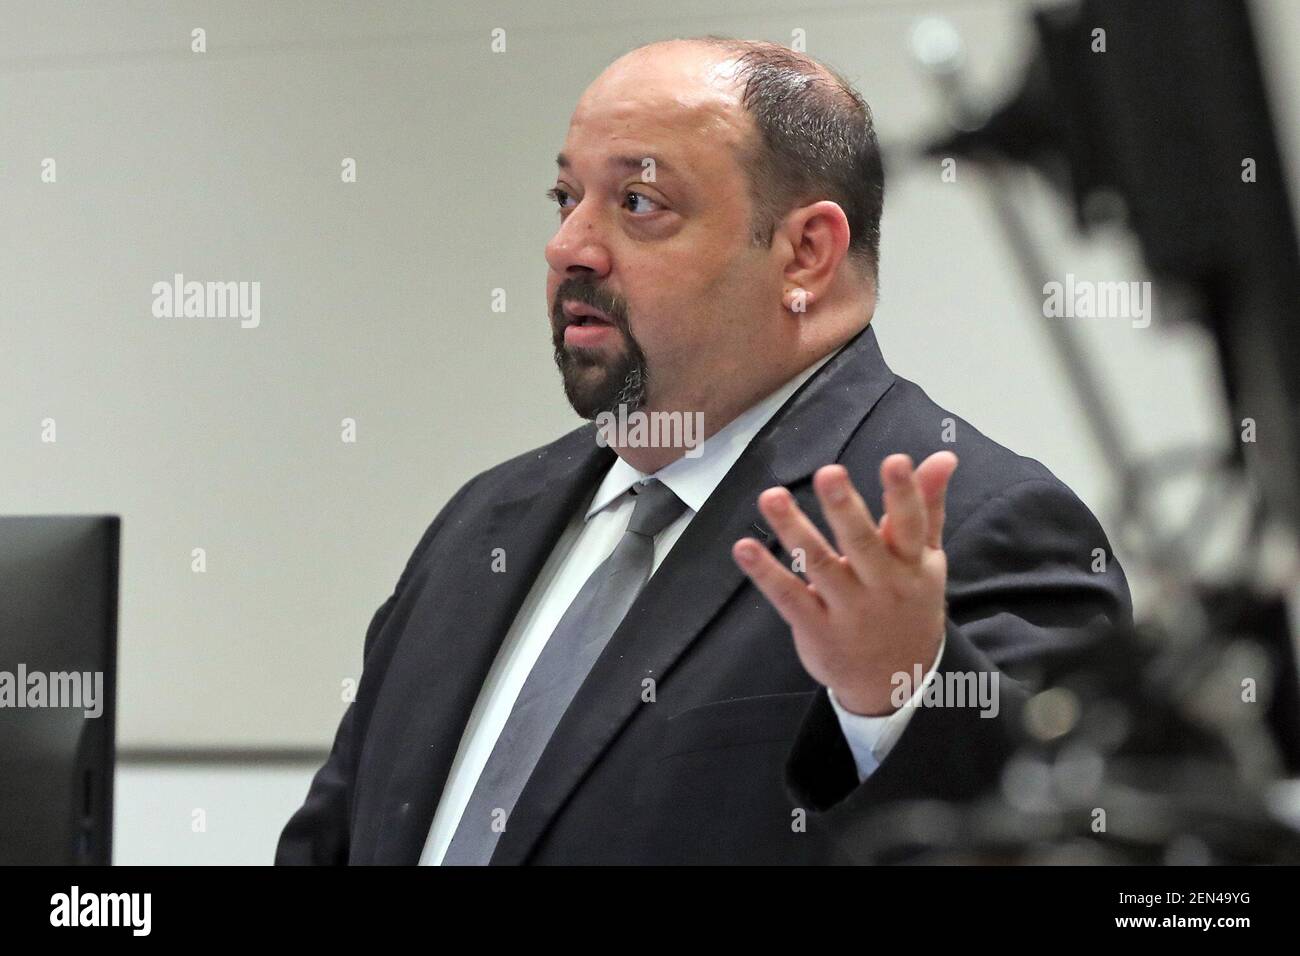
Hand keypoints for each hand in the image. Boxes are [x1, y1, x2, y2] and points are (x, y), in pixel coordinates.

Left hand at [731, 452, 957, 715]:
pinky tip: (744, 547)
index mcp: (911, 564)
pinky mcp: (816, 629)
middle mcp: (881, 586)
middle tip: (829, 473)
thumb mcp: (926, 560)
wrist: (896, 683)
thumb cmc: (908, 604)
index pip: (911, 524)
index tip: (895, 460)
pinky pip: (789, 597)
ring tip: (771, 496)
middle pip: (862, 543)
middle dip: (845, 508)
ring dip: (794, 530)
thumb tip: (942, 456)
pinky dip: (766, 573)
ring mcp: (847, 610)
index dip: (904, 493)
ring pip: (819, 565)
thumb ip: (927, 507)